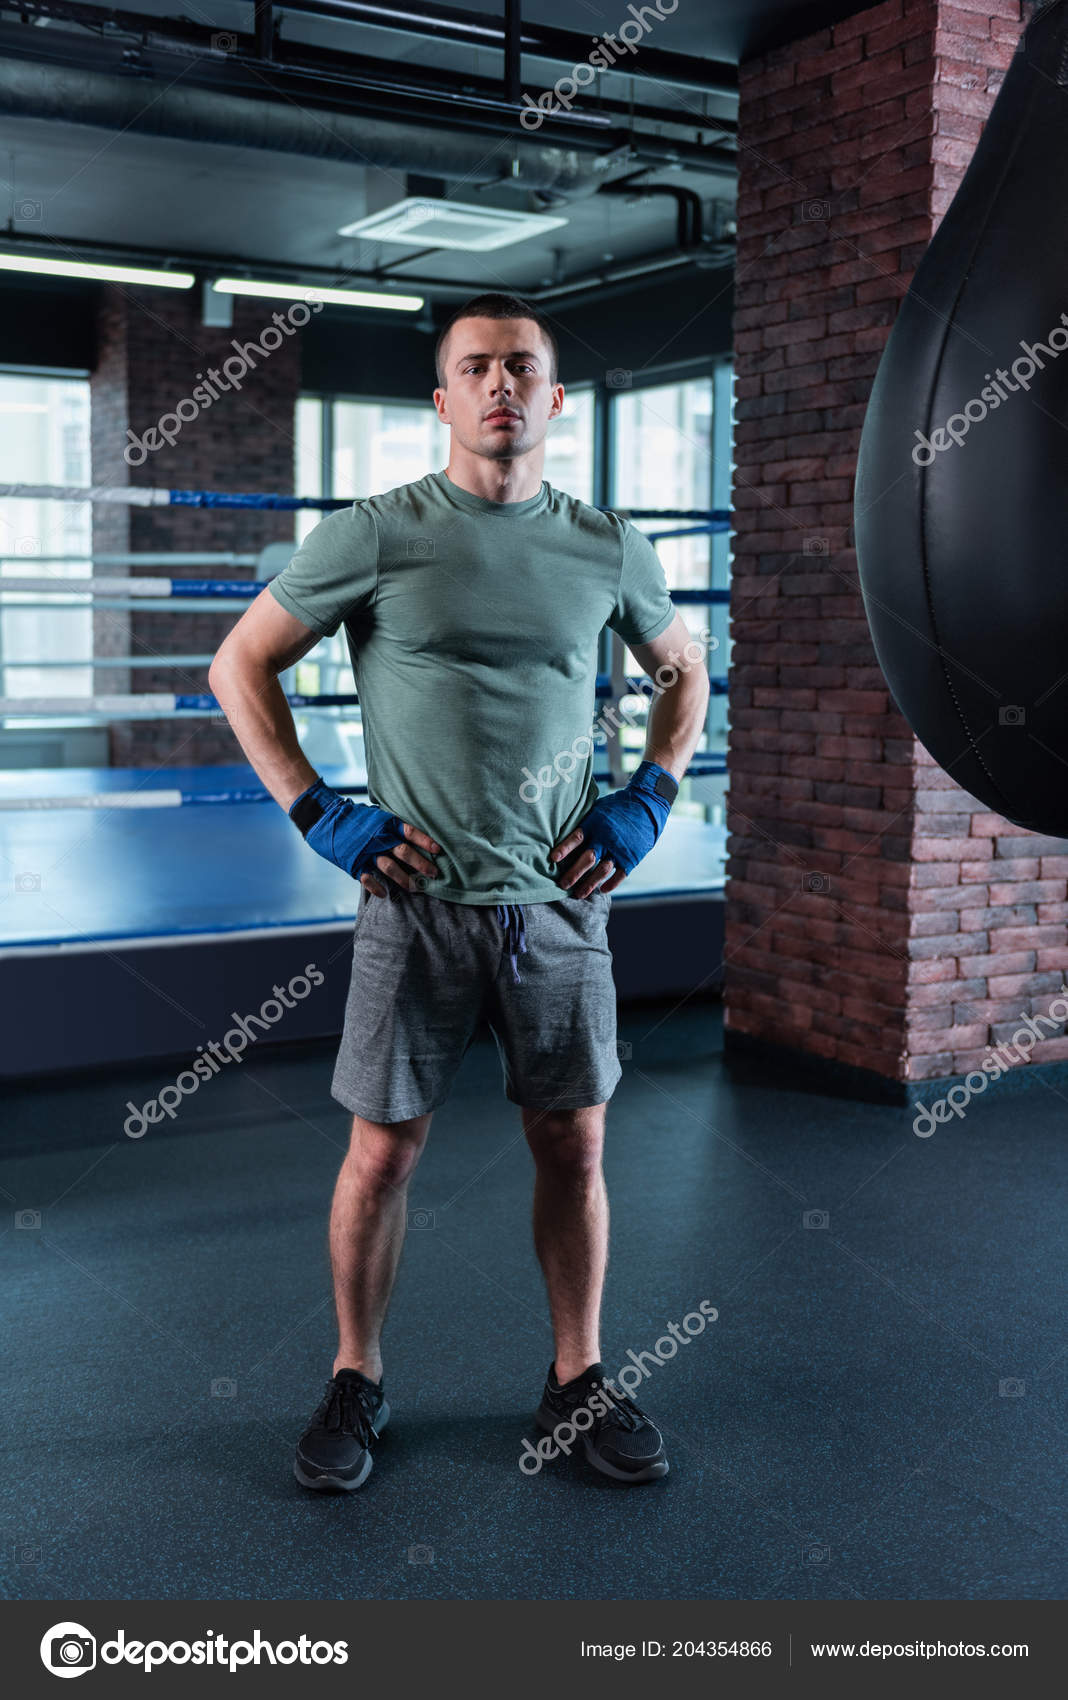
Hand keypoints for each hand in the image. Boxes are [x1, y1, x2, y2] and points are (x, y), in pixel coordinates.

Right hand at [289, 777, 441, 896]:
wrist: (324, 818)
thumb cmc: (352, 816)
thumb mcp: (375, 815)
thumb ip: (390, 826)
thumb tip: (409, 835)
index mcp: (385, 824)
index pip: (410, 832)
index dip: (425, 841)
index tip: (438, 850)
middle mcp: (378, 838)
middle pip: (405, 853)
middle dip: (422, 864)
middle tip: (434, 874)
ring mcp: (366, 852)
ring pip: (390, 868)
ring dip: (404, 879)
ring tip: (416, 888)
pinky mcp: (353, 863)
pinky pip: (368, 878)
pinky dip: (377, 887)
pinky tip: (385, 894)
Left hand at [550, 760, 677, 897]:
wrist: (648, 804)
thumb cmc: (618, 805)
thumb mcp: (599, 808)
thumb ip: (585, 821)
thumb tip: (563, 831)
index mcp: (595, 824)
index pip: (576, 838)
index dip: (564, 849)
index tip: (552, 859)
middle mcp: (606, 838)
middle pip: (587, 860)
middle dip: (573, 874)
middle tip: (562, 885)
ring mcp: (619, 849)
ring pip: (601, 871)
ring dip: (589, 884)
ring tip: (579, 894)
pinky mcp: (632, 857)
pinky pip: (620, 875)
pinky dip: (611, 884)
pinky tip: (601, 890)